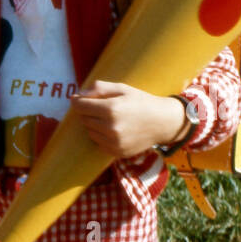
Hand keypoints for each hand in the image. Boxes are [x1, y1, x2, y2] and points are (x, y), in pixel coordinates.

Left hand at [70, 80, 188, 159]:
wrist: (163, 122)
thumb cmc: (141, 101)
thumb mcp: (122, 88)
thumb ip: (99, 88)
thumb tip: (78, 95)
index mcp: (111, 109)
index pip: (80, 106)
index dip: (77, 101)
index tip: (78, 98)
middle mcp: (111, 128)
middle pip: (84, 119)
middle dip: (88, 111)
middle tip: (101, 106)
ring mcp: (114, 143)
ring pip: (90, 132)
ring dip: (94, 124)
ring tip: (110, 118)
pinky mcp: (117, 152)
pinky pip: (98, 143)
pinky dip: (102, 136)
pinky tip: (115, 129)